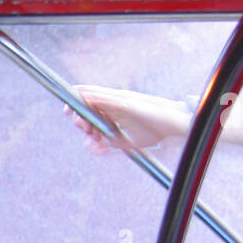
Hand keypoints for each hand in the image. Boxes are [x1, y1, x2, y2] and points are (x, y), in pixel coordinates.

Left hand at [67, 85, 188, 155]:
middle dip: (79, 118)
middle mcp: (114, 103)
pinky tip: (83, 96)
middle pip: (86, 104)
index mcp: (112, 111)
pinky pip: (107, 98)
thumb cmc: (152, 131)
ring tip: (77, 118)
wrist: (173, 125)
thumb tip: (88, 146)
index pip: (88, 108)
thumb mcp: (125, 143)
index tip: (70, 117)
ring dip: (82, 108)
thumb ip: (107, 145)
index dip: (76, 112)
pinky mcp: (128, 102)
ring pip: (93, 98)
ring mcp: (120, 101)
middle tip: (87, 132)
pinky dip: (94, 97)